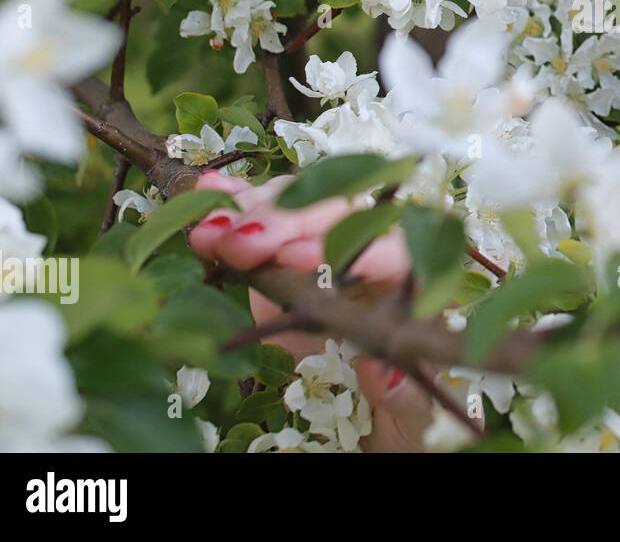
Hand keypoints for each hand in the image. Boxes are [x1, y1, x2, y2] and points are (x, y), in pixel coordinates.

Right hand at [188, 169, 434, 451]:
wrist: (372, 426)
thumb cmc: (401, 415)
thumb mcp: (412, 417)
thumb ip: (404, 395)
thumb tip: (381, 370)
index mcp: (414, 290)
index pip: (393, 248)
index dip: (350, 247)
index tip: (303, 259)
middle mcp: (372, 259)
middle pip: (339, 215)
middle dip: (289, 222)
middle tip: (244, 243)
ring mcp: (325, 253)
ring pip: (298, 207)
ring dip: (252, 213)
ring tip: (210, 229)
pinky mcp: (283, 259)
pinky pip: (263, 219)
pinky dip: (234, 204)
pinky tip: (206, 193)